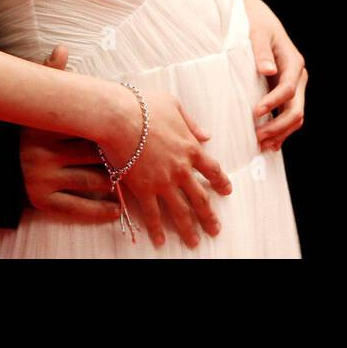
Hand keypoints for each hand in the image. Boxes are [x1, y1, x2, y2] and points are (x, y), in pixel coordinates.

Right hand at [17, 45, 120, 222]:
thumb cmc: (24, 130)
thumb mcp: (33, 104)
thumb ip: (50, 76)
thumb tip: (62, 49)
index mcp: (44, 126)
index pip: (87, 125)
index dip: (111, 128)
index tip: (132, 128)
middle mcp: (42, 152)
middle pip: (94, 152)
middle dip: (117, 154)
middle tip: (140, 153)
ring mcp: (42, 179)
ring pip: (93, 179)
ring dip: (114, 180)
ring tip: (131, 177)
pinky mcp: (41, 202)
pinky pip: (79, 208)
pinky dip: (101, 210)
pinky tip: (117, 208)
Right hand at [101, 83, 232, 249]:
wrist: (120, 117)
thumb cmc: (144, 106)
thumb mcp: (173, 105)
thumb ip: (191, 123)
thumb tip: (206, 135)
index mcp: (190, 148)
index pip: (212, 169)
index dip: (221, 181)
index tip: (227, 191)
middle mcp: (181, 169)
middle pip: (200, 197)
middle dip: (209, 215)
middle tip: (215, 229)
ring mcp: (163, 182)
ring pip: (180, 211)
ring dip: (189, 228)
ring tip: (194, 242)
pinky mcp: (143, 189)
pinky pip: (152, 214)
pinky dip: (157, 229)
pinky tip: (160, 241)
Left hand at [243, 0, 306, 150]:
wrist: (257, 17)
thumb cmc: (255, 22)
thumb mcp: (256, 32)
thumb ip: (261, 51)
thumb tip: (268, 70)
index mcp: (293, 61)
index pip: (288, 89)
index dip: (272, 104)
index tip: (254, 113)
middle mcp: (297, 76)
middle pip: (296, 109)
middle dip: (278, 126)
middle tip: (257, 138)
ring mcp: (293, 85)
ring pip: (295, 116)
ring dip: (280, 132)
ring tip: (261, 144)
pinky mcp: (285, 92)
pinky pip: (288, 114)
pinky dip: (281, 130)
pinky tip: (270, 142)